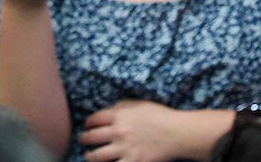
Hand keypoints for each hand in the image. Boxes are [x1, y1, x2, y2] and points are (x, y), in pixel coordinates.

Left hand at [79, 100, 201, 161]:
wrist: (176, 133)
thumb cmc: (160, 116)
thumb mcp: (138, 104)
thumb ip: (121, 106)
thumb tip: (109, 111)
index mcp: (118, 116)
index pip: (94, 119)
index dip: (88, 123)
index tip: (88, 125)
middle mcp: (118, 132)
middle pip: (90, 137)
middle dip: (84, 139)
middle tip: (83, 140)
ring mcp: (124, 149)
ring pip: (96, 156)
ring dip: (89, 156)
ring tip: (88, 156)